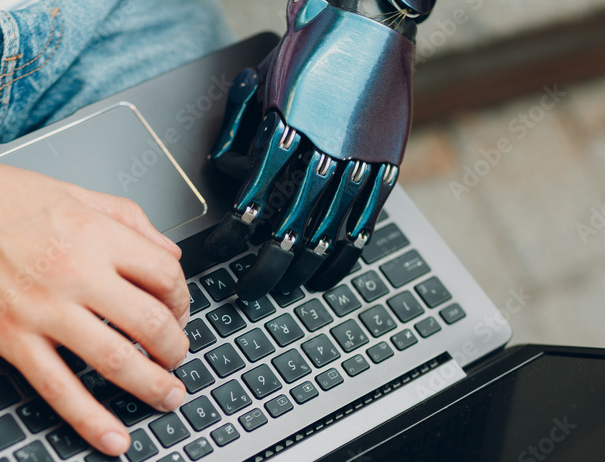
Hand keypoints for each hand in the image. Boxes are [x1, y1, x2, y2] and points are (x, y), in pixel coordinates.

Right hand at [0, 150, 189, 455]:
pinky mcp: (10, 338)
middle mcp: (75, 272)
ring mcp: (43, 310)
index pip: (165, 274)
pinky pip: (58, 388)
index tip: (180, 310)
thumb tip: (167, 252)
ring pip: (116, 360)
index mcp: (93, 233)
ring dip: (152, 385)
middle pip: (151, 322)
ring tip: (168, 396)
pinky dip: (90, 420)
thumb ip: (124, 218)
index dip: (183, 298)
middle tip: (178, 357)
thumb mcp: (69, 190)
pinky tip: (113, 438)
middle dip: (176, 348)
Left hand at [205, 0, 424, 299]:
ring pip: (327, 233)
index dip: (232, 234)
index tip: (219, 252)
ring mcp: (361, 161)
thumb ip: (236, 126)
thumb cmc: (308, 49)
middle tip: (246, 291)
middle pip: (289, 229)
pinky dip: (343, 256)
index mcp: (288, 128)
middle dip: (263, 268)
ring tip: (280, 290)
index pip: (253, 199)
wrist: (371, 20)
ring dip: (300, 269)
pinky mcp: (386, 165)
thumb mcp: (259, 80)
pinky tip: (325, 277)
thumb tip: (220, 169)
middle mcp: (325, 150)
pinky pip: (365, 224)